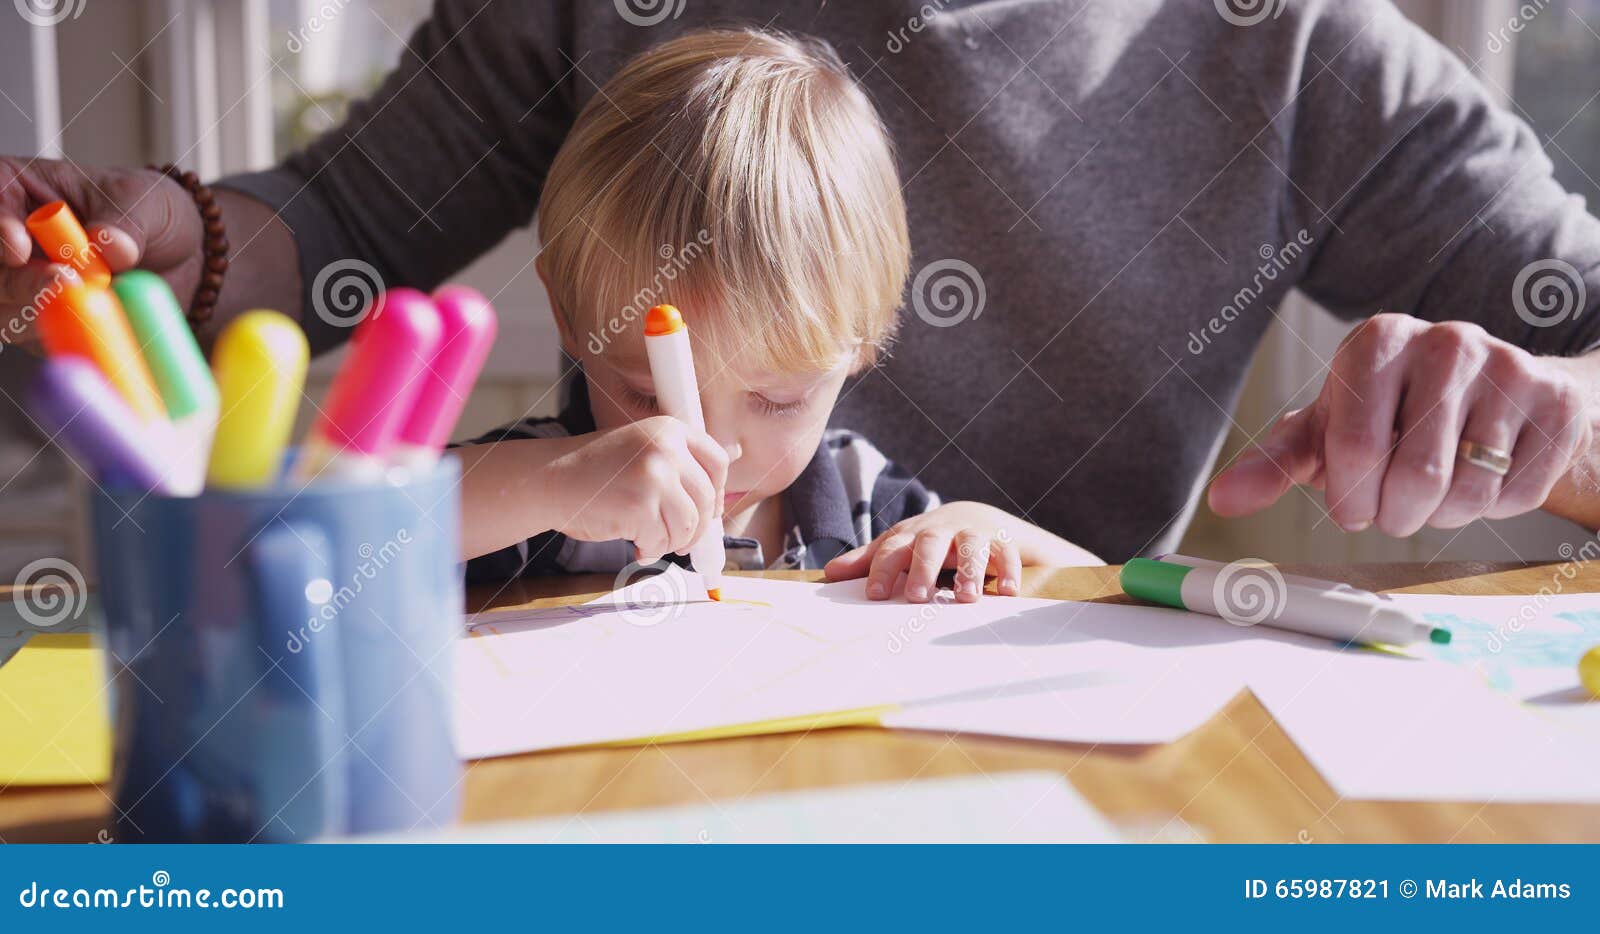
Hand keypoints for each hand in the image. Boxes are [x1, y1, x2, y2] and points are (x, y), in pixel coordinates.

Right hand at [0, 157, 201, 347]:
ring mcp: (16, 283)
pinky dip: (64, 337)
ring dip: (42, 313)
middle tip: (63, 285)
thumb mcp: (142, 202)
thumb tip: (111, 246)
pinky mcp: (35, 322)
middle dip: (20, 282)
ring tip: (96, 304)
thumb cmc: (147, 212)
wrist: (176, 256)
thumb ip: (125, 223)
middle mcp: (6, 239)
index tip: (21, 249)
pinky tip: (98, 327)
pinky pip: (33, 339)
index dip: (0, 227)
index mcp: (17, 190)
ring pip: (3, 308)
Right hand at [540, 416, 727, 563]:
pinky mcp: (641, 507)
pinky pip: (663, 541)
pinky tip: (633, 541)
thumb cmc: (595, 472)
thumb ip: (677, 466)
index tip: (710, 511)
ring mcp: (654, 476)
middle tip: (680, 540)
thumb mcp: (641, 451)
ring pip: (689, 525)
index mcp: (670, 430)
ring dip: (672, 541)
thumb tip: (717, 504)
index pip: (717, 462)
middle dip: (695, 527)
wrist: (550, 479)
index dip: (718, 493)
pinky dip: (650, 549)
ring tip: (650, 538)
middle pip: (707, 500)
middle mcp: (666, 448)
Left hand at [823, 501, 1102, 602]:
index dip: (883, 570)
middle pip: (930, 544)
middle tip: (917, 597)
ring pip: (971, 547)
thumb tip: (828, 575)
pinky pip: (1007, 553)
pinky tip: (1009, 592)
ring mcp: (973, 535)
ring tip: (967, 597)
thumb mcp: (900, 546)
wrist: (976, 519)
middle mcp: (942, 532)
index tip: (875, 595)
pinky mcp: (1003, 542)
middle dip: (923, 569)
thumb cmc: (929, 541)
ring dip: (969, 570)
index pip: (893, 549)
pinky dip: (1009, 571)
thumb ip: (869, 561)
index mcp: (912, 535)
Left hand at [1209, 314, 1593, 535]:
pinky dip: (1494, 508)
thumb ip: (1271, 464)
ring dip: (1443, 515)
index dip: (1349, 497)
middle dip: (1395, 514)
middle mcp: (1447, 341)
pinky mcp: (1557, 403)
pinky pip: (1518, 494)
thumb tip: (1221, 499)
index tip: (1352, 501)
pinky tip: (1482, 474)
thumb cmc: (1388, 417)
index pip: (1354, 447)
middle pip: (1415, 477)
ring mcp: (1510, 367)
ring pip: (1469, 491)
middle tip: (1393, 504)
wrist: (1485, 397)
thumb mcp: (1325, 433)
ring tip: (1436, 485)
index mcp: (1377, 341)